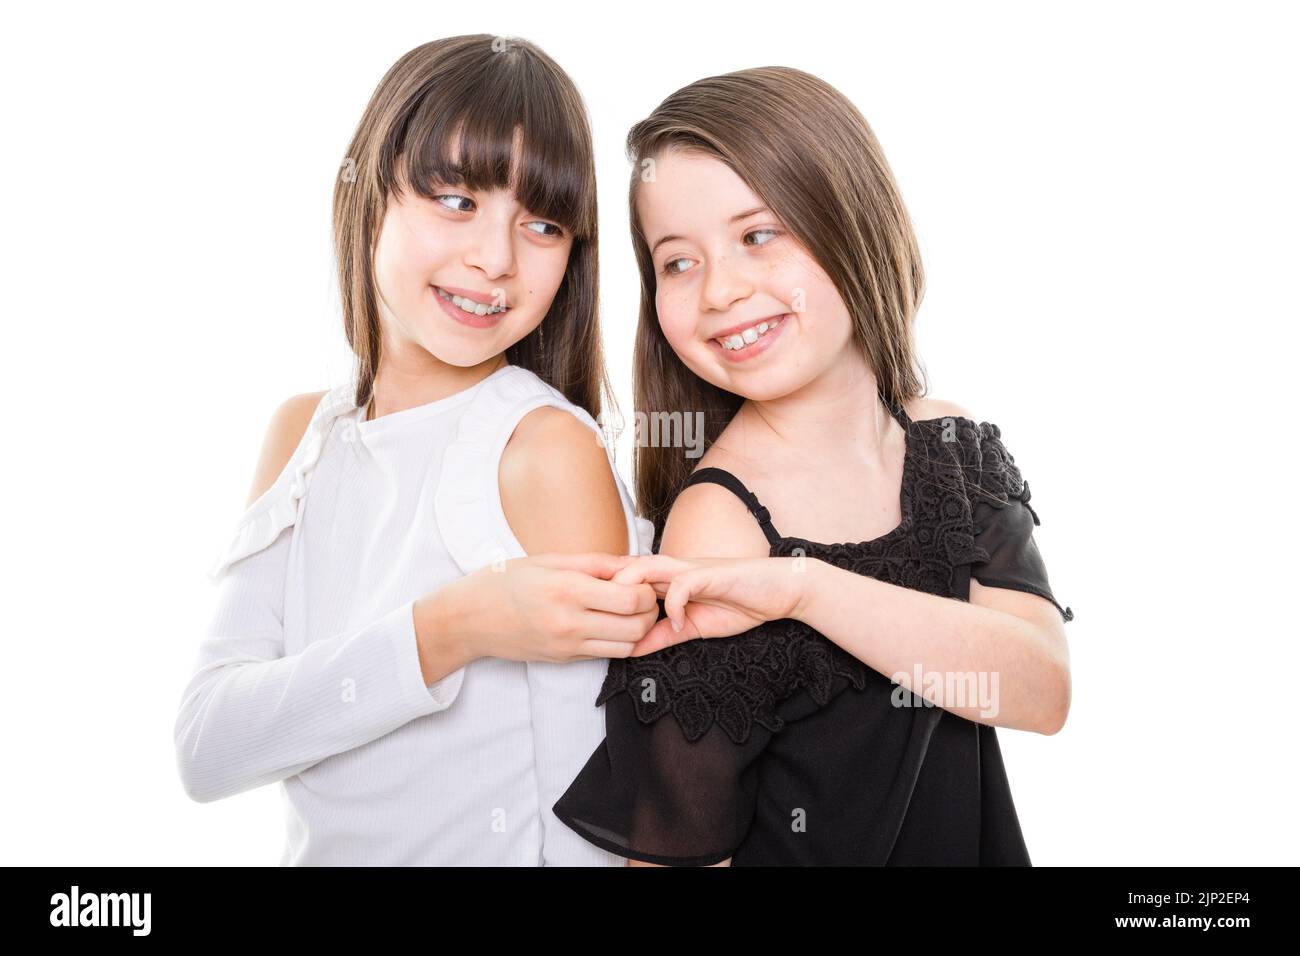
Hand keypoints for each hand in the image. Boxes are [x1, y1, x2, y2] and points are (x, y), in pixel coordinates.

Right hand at [415, 552, 659, 664]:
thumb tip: (636, 562)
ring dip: (637, 629)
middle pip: (636, 627)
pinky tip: (609, 623)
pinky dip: (618, 641)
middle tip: (641, 595)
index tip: (640, 580)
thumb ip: (597, 563)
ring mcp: (567, 646)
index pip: (630, 599)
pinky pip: (606, 655)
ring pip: (627, 647)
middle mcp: (569, 622)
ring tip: (626, 610)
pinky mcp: (564, 659)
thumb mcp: (549, 560)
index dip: (646, 590)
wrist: (468, 619)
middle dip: (648, 611)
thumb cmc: (505, 581)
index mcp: (566, 590)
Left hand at [610, 554, 813, 654]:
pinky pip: (680, 585)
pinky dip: (673, 606)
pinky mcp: (709, 575)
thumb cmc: (739, 603)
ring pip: (644, 569)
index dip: (603, 591)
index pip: (624, 577)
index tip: (588, 614)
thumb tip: (632, 651)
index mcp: (665, 579)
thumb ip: (664, 635)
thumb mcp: (694, 627)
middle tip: (594, 617)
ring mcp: (689, 570)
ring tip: (627, 617)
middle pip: (624, 568)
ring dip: (630, 591)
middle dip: (603, 589)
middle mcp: (672, 569)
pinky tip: (678, 625)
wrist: (779, 591)